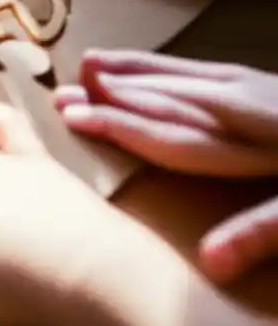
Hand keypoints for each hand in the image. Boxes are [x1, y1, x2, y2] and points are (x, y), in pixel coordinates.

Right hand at [57, 50, 277, 284]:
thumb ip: (266, 230)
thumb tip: (210, 263)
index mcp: (265, 144)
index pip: (177, 136)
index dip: (121, 127)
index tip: (72, 116)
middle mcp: (258, 111)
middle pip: (176, 100)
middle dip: (118, 95)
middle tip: (67, 86)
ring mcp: (269, 92)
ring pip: (191, 79)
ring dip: (140, 72)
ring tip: (95, 62)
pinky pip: (215, 70)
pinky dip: (177, 66)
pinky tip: (160, 67)